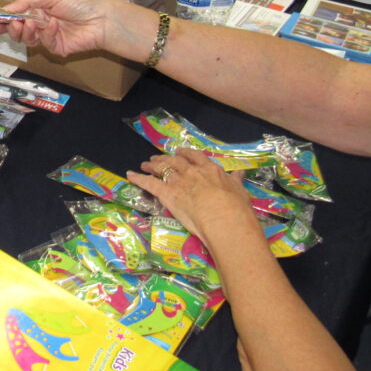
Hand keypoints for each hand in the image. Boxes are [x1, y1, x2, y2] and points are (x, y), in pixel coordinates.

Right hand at [0, 0, 115, 56]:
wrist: (103, 19)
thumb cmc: (80, 1)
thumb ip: (27, 0)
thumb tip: (7, 8)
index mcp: (39, 7)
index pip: (16, 14)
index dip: (5, 18)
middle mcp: (41, 22)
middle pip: (17, 30)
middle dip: (11, 27)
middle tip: (11, 24)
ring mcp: (48, 36)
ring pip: (27, 39)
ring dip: (26, 31)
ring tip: (31, 23)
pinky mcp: (56, 48)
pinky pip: (44, 43)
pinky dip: (46, 34)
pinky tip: (53, 25)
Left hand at [126, 147, 256, 247]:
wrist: (224, 218)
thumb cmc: (235, 208)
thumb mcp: (240, 191)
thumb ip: (236, 180)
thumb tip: (239, 173)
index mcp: (210, 169)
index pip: (195, 157)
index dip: (185, 153)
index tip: (179, 151)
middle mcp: (192, 171)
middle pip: (175, 160)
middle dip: (165, 158)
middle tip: (157, 157)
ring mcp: (178, 181)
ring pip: (162, 168)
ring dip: (152, 165)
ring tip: (145, 164)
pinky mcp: (166, 193)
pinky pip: (149, 183)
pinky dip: (138, 178)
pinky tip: (130, 175)